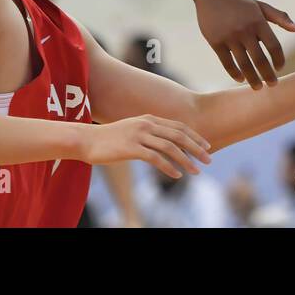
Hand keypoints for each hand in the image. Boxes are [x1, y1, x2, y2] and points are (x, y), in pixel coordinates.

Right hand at [79, 115, 211, 178]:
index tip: (207, 146)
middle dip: (197, 148)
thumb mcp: (133, 130)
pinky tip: (177, 175)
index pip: (179, 127)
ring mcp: (139, 135)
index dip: (195, 136)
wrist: (86, 140)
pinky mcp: (131, 148)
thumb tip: (167, 143)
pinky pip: (155, 158)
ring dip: (186, 160)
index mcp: (150, 119)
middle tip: (209, 160)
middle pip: (179, 135)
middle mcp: (147, 124)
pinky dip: (169, 167)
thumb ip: (150, 133)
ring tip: (196, 171)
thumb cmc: (110, 138)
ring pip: (170, 147)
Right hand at [195, 0, 294, 87]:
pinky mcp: (215, 42)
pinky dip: (235, 73)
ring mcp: (229, 37)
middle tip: (273, 84)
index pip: (274, 46)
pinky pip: (227, 63)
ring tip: (258, 87)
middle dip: (268, 75)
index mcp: (258, 21)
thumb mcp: (261, 6)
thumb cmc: (241, 3)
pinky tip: (241, 79)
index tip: (280, 68)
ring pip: (244, 64)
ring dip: (252, 79)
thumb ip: (280, 17)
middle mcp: (245, 30)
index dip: (279, 59)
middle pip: (260, 59)